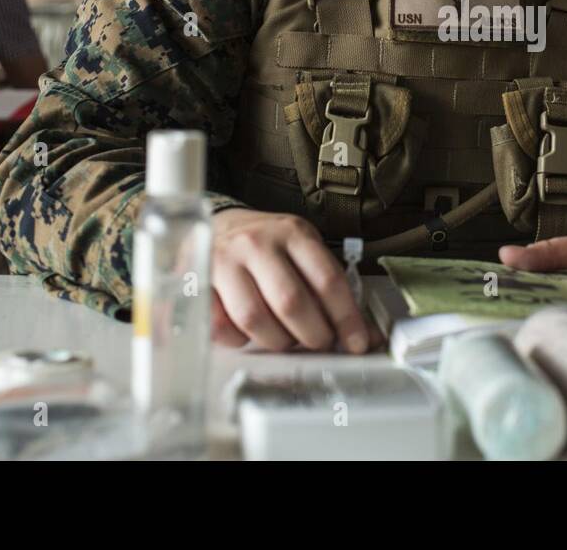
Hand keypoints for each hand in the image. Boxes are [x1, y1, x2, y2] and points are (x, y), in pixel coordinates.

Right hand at [209, 208, 381, 353]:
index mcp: (293, 233)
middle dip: (312, 335)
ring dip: (278, 341)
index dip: (346, 318)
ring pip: (255, 319)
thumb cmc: (270, 245)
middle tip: (320, 343)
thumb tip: (366, 334)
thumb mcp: (305, 250)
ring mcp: (225, 262)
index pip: (327, 280)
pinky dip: (240, 341)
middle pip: (291, 302)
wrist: (221, 224)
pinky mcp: (200, 283)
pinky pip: (221, 326)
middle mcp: (258, 244)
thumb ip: (331, 287)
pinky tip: (250, 334)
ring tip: (287, 339)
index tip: (358, 343)